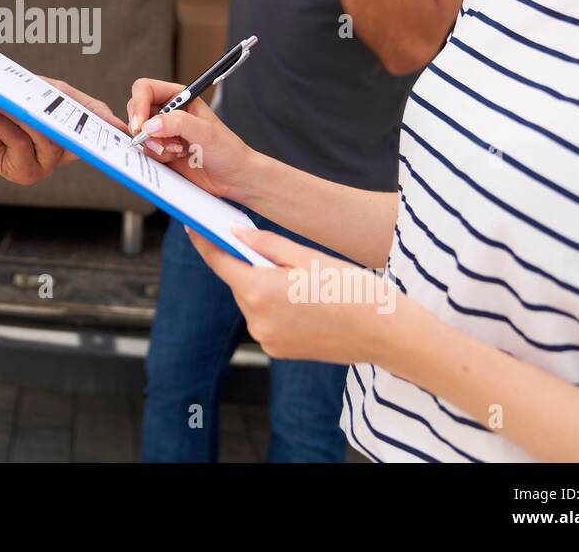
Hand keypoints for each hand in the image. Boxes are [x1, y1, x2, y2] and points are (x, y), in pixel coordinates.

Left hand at [0, 77, 124, 183]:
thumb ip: (83, 105)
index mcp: (69, 139)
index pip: (98, 141)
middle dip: (58, 118)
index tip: (126, 133)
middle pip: (75, 139)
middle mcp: (58, 157)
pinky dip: (7, 128)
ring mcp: (40, 167)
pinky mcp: (18, 172)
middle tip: (44, 102)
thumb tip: (113, 120)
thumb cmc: (9, 96)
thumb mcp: (51, 93)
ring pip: (49, 142)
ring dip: (25, 118)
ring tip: (5, 105)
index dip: (112, 140)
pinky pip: (22, 147)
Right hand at [125, 78, 260, 200]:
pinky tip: (175, 159)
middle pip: (137, 112)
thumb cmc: (227, 150)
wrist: (233, 178)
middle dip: (146, 130)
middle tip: (163, 143)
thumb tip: (150, 124)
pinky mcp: (161, 151)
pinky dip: (156, 158)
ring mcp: (163, 133)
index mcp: (180, 98)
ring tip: (179, 151)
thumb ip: (177, 123)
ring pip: (140, 135)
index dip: (138, 104)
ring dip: (156, 147)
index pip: (145, 89)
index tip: (140, 125)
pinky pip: (145, 152)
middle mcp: (169, 113)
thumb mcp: (205, 132)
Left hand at [187, 224, 400, 363]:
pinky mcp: (278, 350)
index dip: (205, 242)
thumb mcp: (307, 256)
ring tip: (304, 284)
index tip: (193, 227)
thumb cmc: (351, 289)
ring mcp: (266, 339)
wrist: (385, 333)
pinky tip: (305, 304)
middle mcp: (256, 319)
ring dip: (266, 288)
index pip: (219, 261)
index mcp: (260, 291)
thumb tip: (234, 235)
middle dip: (251, 266)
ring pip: (253, 301)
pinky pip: (265, 321)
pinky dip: (276, 309)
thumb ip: (265, 244)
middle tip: (282, 257)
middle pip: (239, 282)